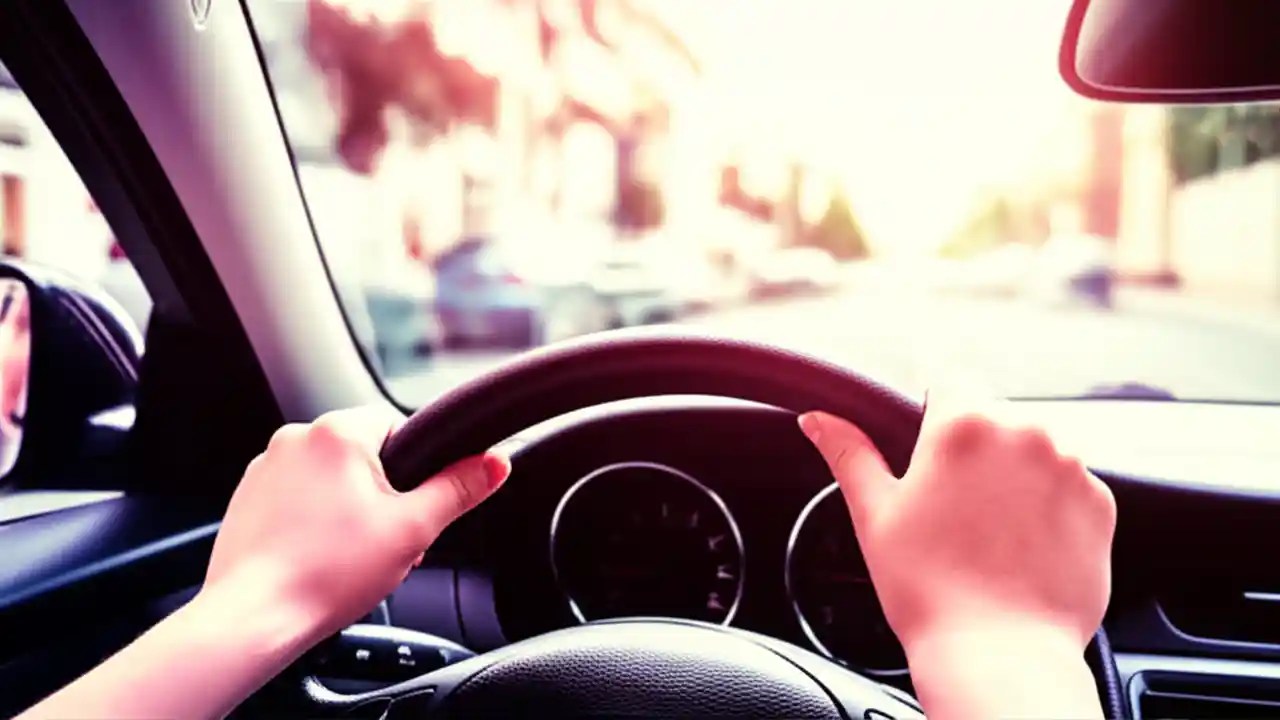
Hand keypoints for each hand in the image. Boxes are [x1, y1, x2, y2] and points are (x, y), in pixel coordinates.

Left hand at [203, 405, 509, 640]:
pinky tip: (317, 560)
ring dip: (347, 510)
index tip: (410, 510)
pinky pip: (296, 501)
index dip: (415, 471)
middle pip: (364, 456)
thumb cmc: (327, 574)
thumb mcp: (413, 530)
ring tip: (347, 557)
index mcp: (338, 431)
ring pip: (329, 480)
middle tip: (383, 541)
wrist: (253, 618)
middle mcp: (294, 438)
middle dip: (381, 496)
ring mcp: (264, 469)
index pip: (398, 426)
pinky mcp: (246, 500)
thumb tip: (495, 463)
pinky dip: (311, 525)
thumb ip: (458, 489)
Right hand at [799, 396, 1115, 718]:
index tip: (926, 444)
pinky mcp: (1101, 502)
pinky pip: (1069, 484)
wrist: (1000, 656)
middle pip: (993, 415)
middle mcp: (1026, 433)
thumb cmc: (930, 589)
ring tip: (987, 530)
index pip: (949, 378)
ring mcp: (1071, 467)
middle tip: (949, 505)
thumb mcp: (875, 514)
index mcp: (965, 424)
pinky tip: (1020, 545)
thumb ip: (848, 453)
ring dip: (1014, 472)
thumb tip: (817, 419)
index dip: (932, 409)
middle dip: (973, 447)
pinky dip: (1048, 504)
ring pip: (1034, 448)